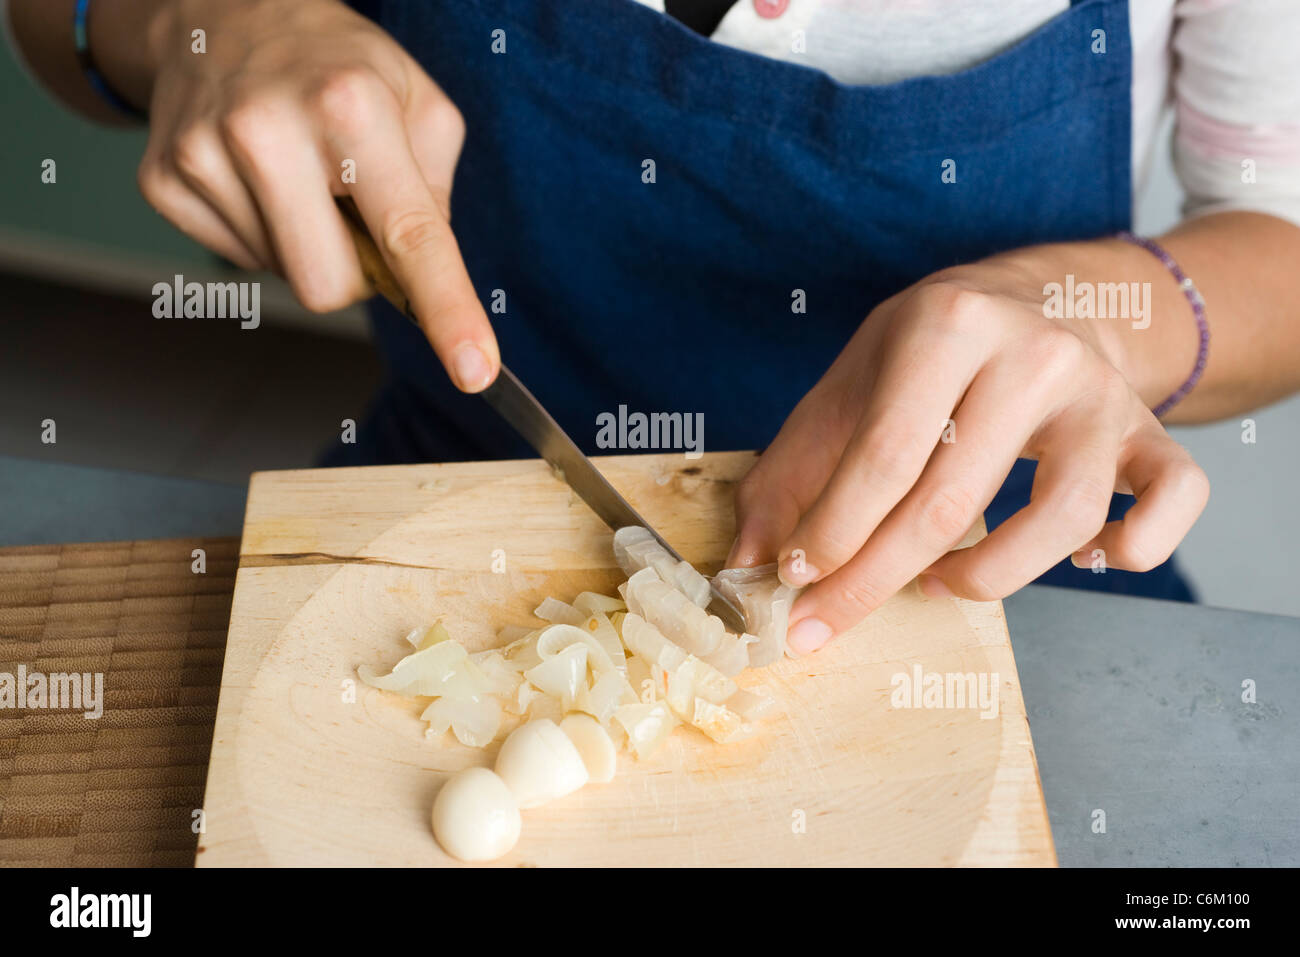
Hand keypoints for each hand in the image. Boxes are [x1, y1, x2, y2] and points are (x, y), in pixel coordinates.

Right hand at [136, 0, 496, 389]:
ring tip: (298, 176)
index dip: (447, 310)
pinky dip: (261, 235)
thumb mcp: (419, 103)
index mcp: (350, 107)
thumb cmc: (339, 64)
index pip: (409, 235)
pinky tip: (257, 180)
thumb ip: (437, 195)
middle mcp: (267, 129)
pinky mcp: (163, 182)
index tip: (475, 371)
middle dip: (355, 271)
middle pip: (330, 288)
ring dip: (307, 245)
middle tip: (351, 211)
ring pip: (285, 278)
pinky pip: (238, 260)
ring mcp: (202, 156)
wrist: (223, 11)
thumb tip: (423, 280)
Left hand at [728, 254, 1209, 652]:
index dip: (832, 534)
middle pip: (952, 499)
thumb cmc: (925, 357)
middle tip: (828, 621)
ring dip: (989, 577)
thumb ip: (792, 472)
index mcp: (947, 324)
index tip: (793, 583)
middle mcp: (1033, 352)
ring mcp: (1101, 393)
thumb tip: (751, 561)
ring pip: (1064, 514)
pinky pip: (1175, 499)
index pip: (883, 456)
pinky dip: (1137, 547)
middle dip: (874, 579)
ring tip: (939, 584)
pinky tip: (1084, 563)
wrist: (1031, 300)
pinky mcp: (1148, 430)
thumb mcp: (846, 388)